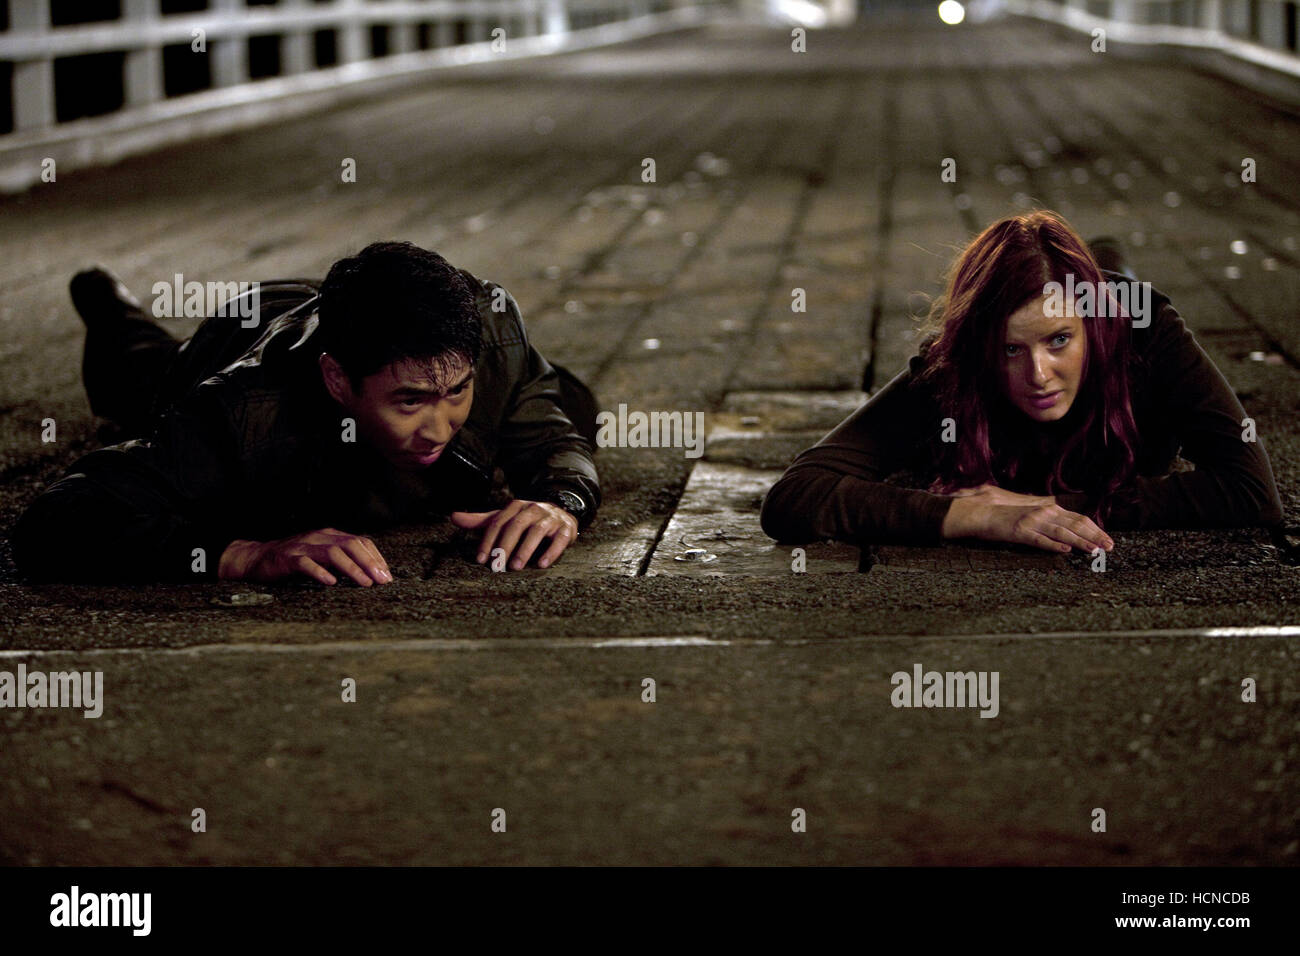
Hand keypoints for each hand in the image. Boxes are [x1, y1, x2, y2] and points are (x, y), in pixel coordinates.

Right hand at [218, 528, 392, 585]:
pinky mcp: (287, 558)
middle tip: (381, 580)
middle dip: (369, 563)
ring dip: (351, 568)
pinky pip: (306, 563)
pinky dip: (320, 572)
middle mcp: (319, 537)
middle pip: (351, 544)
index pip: (361, 541)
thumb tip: (371, 575)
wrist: (256, 558)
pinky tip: (331, 582)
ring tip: (364, 583)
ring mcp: (303, 546)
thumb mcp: (321, 556)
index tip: (387, 575)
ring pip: (333, 552)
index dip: (376, 557)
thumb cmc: (294, 560)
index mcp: (330, 535)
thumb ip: (342, 560)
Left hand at [451, 500, 578, 569]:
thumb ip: (481, 521)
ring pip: (537, 531)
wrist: (561, 512)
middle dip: (505, 546)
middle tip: (497, 566)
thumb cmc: (527, 520)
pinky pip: (559, 539)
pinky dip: (551, 552)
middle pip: (516, 526)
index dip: (488, 541)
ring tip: (516, 567)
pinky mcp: (566, 527)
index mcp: (515, 506)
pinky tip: (541, 565)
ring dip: (525, 550)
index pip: (498, 523)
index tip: (481, 559)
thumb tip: (453, 517)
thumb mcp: (505, 519)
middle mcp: (532, 509)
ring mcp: (550, 517)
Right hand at [941, 484, 1113, 553]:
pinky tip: (1066, 552)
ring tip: (1095, 551)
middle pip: (1074, 525)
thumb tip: (1068, 532)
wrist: (980, 513)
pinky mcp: (1019, 532)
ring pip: (1062, 533)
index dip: (1095, 529)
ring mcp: (1031, 522)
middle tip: (1110, 547)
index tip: (1108, 539)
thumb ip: (1049, 520)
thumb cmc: (1006, 516)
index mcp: (1048, 509)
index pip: (1078, 519)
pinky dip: (1054, 546)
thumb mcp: (1032, 514)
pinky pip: (1039, 540)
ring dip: (1081, 542)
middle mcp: (1043, 513)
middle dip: (1095, 536)